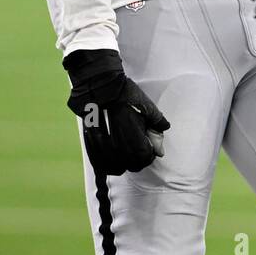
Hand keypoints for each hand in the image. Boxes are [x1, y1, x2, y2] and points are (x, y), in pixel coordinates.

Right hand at [65, 48, 170, 175]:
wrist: (100, 87)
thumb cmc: (125, 96)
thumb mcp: (148, 107)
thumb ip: (158, 124)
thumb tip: (162, 136)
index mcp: (137, 145)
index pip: (147, 159)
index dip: (149, 152)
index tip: (148, 143)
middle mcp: (122, 154)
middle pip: (134, 165)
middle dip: (138, 157)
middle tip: (136, 142)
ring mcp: (106, 153)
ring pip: (118, 166)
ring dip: (123, 160)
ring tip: (124, 145)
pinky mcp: (93, 149)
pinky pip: (103, 164)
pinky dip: (109, 160)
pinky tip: (111, 148)